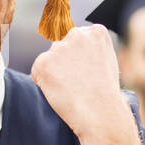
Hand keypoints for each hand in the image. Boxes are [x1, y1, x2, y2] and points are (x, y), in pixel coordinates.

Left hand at [30, 25, 129, 140]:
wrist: (100, 112)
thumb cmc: (105, 93)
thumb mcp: (107, 62)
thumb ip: (91, 50)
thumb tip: (73, 51)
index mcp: (96, 32)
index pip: (79, 39)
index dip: (81, 59)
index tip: (89, 73)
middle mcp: (77, 34)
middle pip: (63, 47)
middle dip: (66, 63)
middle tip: (78, 83)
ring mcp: (59, 47)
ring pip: (50, 59)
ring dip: (55, 72)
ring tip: (71, 89)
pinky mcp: (44, 62)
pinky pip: (37, 70)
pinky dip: (43, 82)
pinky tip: (59, 91)